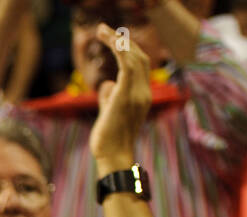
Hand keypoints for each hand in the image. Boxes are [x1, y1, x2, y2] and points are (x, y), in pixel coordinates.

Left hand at [88, 22, 151, 172]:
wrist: (112, 157)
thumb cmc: (108, 141)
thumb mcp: (109, 114)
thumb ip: (109, 98)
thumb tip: (106, 84)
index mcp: (141, 96)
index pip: (139, 65)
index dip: (127, 49)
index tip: (113, 38)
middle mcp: (144, 92)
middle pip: (139, 57)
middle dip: (122, 40)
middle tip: (103, 29)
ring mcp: (138, 94)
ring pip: (134, 58)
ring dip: (118, 41)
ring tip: (102, 31)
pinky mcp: (127, 97)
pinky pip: (127, 66)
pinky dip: (119, 50)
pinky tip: (109, 40)